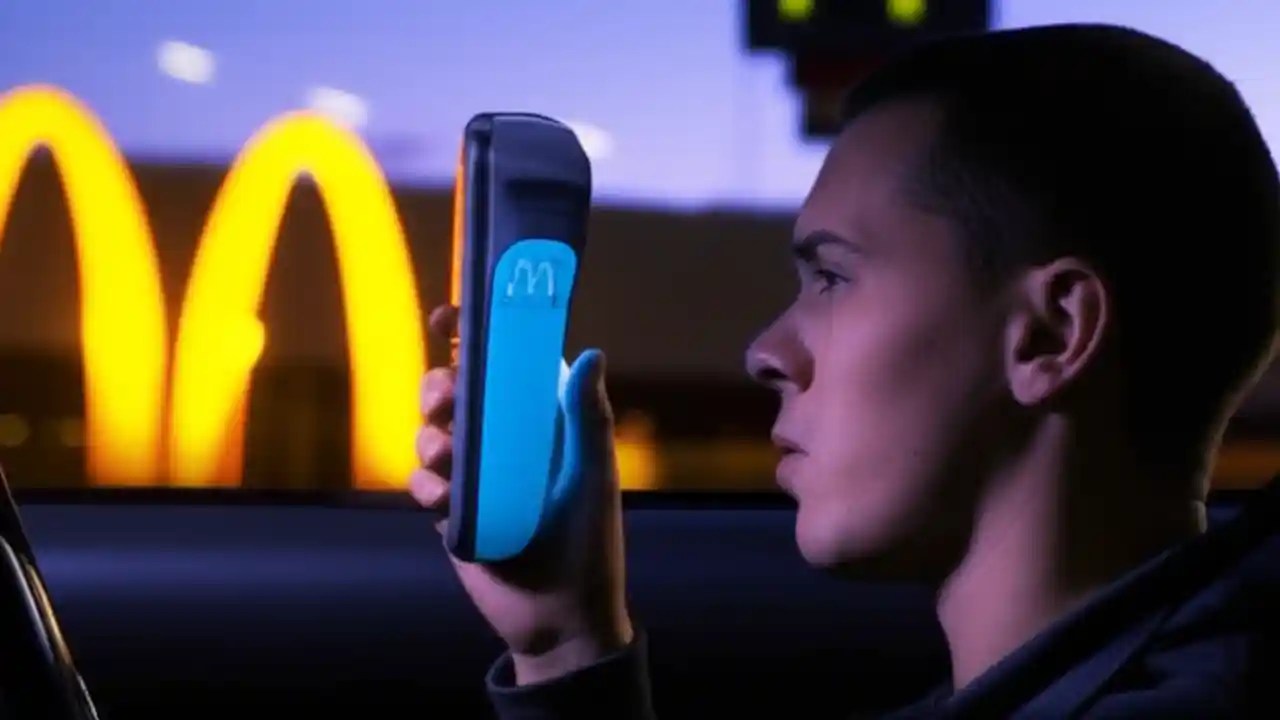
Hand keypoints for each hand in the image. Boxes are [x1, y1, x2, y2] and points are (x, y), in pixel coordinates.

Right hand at [409, 305, 633, 684]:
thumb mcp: (593, 478)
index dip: (475, 336)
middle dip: (439, 387)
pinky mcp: (453, 509)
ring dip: (431, 437)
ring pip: (431, 431)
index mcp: (543, 420)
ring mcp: (476, 474)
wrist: (559, 618)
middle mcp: (507, 439)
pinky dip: (427, 484)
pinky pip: (422, 481)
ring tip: (450, 461)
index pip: (506, 364)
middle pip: (455, 390)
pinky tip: (445, 501)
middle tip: (445, 402)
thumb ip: (588, 419)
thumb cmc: (590, 543)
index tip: (449, 320)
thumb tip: (591, 353)